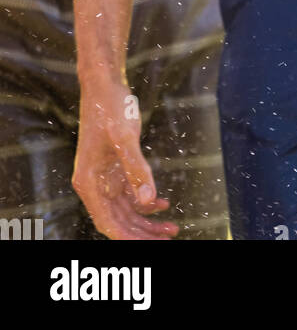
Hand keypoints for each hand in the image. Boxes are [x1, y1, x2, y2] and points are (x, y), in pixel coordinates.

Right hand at [73, 82, 177, 239]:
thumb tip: (149, 200)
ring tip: (172, 227)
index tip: (151, 246)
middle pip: (118, 221)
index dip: (129, 238)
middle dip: (143, 233)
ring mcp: (104, 178)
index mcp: (89, 183)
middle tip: (170, 238)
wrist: (104, 84)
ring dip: (147, 221)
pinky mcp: (114, 169)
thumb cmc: (110, 107)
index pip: (108, 223)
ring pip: (126, 210)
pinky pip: (129, 195)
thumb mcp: (125, 136)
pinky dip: (146, 201)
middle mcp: (94, 185)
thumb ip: (137, 168)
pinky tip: (163, 204)